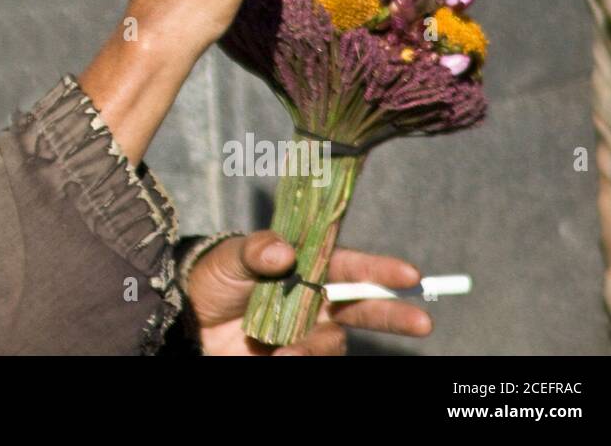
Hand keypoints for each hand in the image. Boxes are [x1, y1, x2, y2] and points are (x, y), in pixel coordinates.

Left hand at [186, 231, 433, 355]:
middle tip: (422, 321)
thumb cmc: (213, 277)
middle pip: (363, 306)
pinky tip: (275, 356)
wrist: (188, 317)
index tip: (409, 274)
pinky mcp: (294, 355)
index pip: (348, 265)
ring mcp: (307, 330)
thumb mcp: (230, 257)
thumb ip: (256, 250)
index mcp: (306, 265)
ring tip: (283, 351)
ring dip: (313, 347)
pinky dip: (297, 359)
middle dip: (394, 313)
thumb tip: (284, 251)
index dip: (379, 268)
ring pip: (332, 341)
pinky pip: (311, 360)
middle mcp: (315, 298)